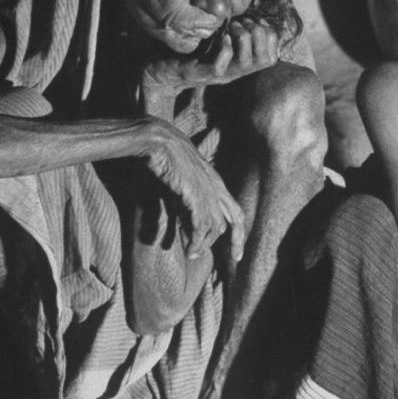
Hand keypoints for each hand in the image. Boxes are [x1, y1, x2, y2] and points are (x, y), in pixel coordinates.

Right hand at [138, 120, 247, 260]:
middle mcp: (216, 187)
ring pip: (215, 226)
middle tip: (234, 257)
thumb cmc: (165, 158)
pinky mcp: (195, 195)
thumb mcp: (181, 182)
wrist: (159, 141)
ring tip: (193, 253)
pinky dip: (196, 240)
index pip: (235, 210)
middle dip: (236, 240)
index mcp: (215, 182)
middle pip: (235, 219)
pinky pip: (201, 225)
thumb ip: (185, 202)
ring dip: (205, 243)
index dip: (238, 230)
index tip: (236, 249)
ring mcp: (207, 191)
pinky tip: (189, 249)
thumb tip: (182, 222)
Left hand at [144, 18, 281, 87]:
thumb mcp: (220, 37)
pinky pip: (222, 65)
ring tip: (229, 28)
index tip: (252, 18)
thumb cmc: (193, 49)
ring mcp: (223, 75)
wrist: (165, 69)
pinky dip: (224, 47)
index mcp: (245, 63)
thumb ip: (237, 29)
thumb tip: (255, 13)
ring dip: (241, 37)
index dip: (268, 31)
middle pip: (267, 59)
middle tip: (239, 22)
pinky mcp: (205, 74)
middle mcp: (238, 72)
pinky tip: (219, 38)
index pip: (273, 54)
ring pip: (247, 62)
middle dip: (257, 33)